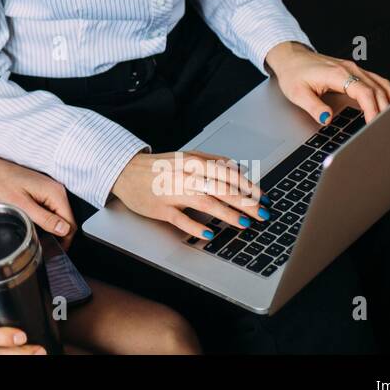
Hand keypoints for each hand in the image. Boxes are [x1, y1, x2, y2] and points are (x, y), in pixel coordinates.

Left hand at [0, 146, 75, 248]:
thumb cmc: (1, 184)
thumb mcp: (22, 206)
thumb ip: (45, 218)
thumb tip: (64, 230)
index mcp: (54, 192)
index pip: (70, 222)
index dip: (64, 239)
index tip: (55, 250)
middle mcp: (55, 189)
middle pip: (66, 219)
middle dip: (58, 235)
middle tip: (46, 248)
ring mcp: (49, 190)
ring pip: (58, 216)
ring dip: (52, 228)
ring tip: (40, 239)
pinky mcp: (42, 192)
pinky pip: (50, 210)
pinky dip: (46, 220)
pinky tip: (36, 227)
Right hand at [110, 150, 267, 239]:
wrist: (126, 172)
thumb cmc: (159, 167)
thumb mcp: (186, 157)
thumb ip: (212, 161)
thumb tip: (238, 169)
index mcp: (194, 161)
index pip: (228, 173)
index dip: (248, 186)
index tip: (263, 198)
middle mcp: (186, 175)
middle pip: (221, 188)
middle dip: (246, 202)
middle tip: (263, 214)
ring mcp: (173, 192)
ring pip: (205, 202)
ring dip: (227, 213)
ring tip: (244, 223)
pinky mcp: (161, 209)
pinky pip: (181, 219)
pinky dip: (195, 225)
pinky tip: (209, 232)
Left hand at [264, 41, 389, 124]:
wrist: (290, 58)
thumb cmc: (293, 73)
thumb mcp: (297, 93)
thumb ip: (313, 107)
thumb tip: (327, 119)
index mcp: (337, 74)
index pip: (363, 92)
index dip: (372, 109)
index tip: (375, 124)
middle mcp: (349, 69)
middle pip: (377, 89)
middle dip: (385, 109)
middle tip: (387, 128)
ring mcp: (354, 69)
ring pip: (380, 85)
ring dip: (389, 101)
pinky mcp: (355, 71)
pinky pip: (377, 81)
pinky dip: (385, 93)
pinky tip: (388, 104)